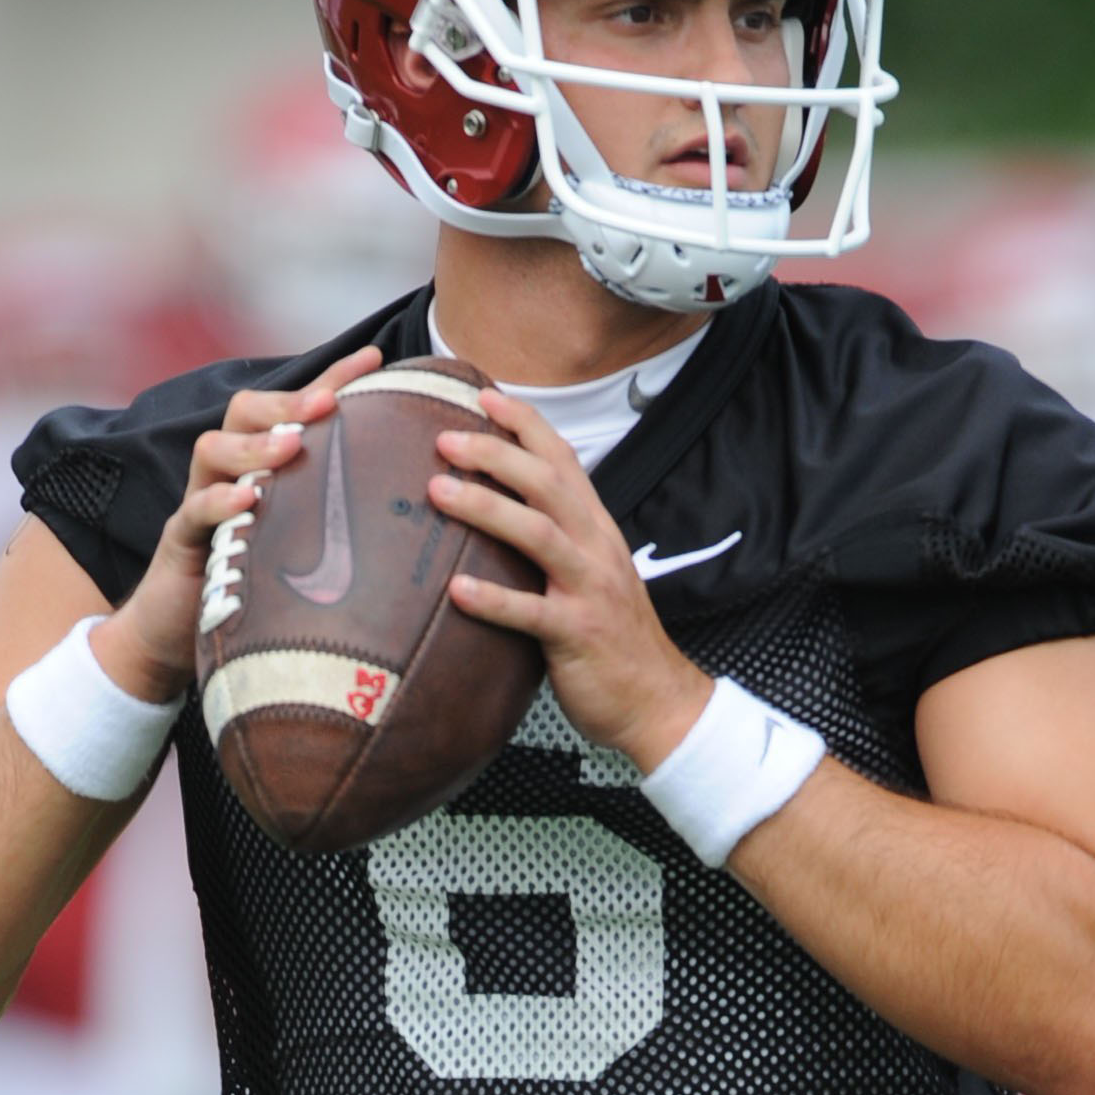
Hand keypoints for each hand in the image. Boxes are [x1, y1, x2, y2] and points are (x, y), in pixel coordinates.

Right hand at [92, 347, 387, 703]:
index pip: (294, 409)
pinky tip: (246, 502)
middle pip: (244, 413)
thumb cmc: (255, 587)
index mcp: (262, 467)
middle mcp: (229, 474)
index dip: (332, 379)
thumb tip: (413, 505)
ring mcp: (201, 503)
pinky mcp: (180, 542)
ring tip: (290, 446)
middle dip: (286, 402)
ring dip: (253, 445)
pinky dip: (218, 502)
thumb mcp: (303, 545)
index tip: (376, 361)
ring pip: (212, 449)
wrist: (178, 636)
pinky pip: (193, 510)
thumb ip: (338, 517)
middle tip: (325, 404)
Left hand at [431, 389, 713, 769]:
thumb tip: (496, 507)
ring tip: (438, 492)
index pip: (562, 458)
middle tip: (443, 438)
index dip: (524, 423)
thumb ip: (553, 538)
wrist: (657, 700)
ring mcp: (589, 589)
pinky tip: (455, 590)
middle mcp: (595, 548)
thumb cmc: (611, 636)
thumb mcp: (589, 572)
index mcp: (595, 528)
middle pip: (547, 484)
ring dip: (487, 509)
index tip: (482, 394)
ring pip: (538, 535)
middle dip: (495, 454)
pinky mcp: (578, 634)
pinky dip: (493, 599)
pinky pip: (531, 613)